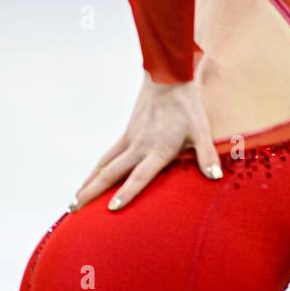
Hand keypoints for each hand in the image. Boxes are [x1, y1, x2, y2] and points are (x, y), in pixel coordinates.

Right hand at [71, 74, 221, 211]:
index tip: (113, 208)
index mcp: (159, 149)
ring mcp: (130, 139)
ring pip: (104, 165)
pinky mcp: (126, 133)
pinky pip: (108, 155)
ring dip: (89, 183)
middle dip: (94, 193)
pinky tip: (89, 179)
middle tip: (76, 212)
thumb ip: (207, 155)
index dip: (128, 192)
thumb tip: (215, 177)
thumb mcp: (202, 130)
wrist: (169, 78)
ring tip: (74, 202)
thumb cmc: (188, 107)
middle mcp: (140, 146)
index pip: (140, 175)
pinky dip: (96, 169)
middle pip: (112, 173)